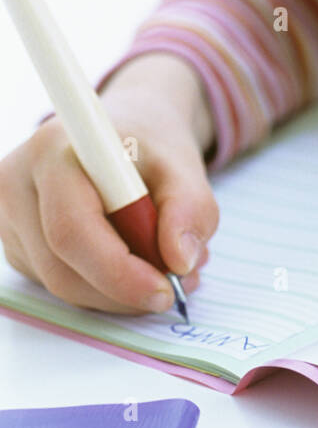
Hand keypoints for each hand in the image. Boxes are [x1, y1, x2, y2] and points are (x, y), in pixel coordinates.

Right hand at [0, 56, 218, 313]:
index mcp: (52, 151)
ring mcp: (9, 217)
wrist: (121, 134)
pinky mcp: (17, 243)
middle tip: (178, 285)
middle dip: (124, 290)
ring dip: (118, 293)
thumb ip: (190, 208)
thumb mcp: (183, 165)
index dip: (117, 271)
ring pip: (61, 284)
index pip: (72, 230)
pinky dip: (102, 286)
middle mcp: (16, 184)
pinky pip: (58, 283)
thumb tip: (179, 261)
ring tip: (166, 265)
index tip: (164, 291)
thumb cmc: (147, 144)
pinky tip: (133, 261)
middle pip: (62, 269)